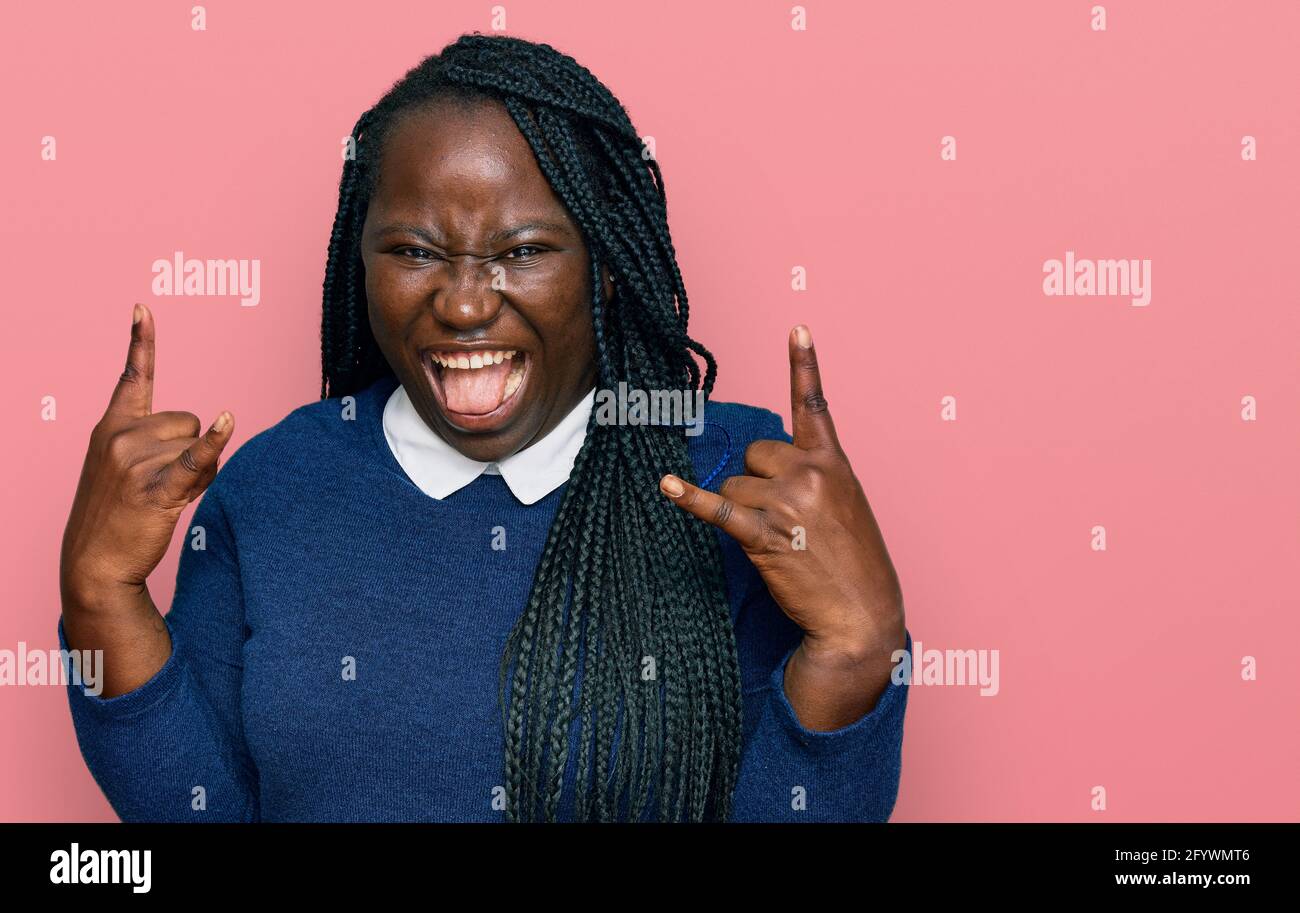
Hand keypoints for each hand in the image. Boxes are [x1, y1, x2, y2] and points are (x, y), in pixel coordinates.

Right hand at [60, 304, 233, 608]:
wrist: (94, 562)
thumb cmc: (115, 515)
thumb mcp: (121, 468)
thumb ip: (152, 442)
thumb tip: (208, 430)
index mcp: (111, 427)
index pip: (132, 377)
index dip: (140, 341)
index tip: (143, 308)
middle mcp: (120, 436)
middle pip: (189, 419)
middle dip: (190, 448)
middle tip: (165, 482)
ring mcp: (135, 462)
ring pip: (199, 444)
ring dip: (199, 470)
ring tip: (167, 497)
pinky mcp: (155, 488)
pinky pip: (195, 457)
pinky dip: (214, 443)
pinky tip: (228, 423)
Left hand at [659, 325, 904, 727]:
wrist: (861, 615)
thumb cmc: (854, 565)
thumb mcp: (847, 507)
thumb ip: (815, 476)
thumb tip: (765, 468)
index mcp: (834, 463)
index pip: (814, 405)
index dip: (804, 365)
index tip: (798, 328)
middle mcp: (810, 473)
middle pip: (754, 452)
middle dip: (757, 481)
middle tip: (782, 519)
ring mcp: (786, 502)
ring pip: (733, 484)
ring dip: (742, 511)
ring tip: (776, 543)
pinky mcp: (763, 534)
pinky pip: (716, 508)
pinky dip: (689, 499)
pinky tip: (667, 487)